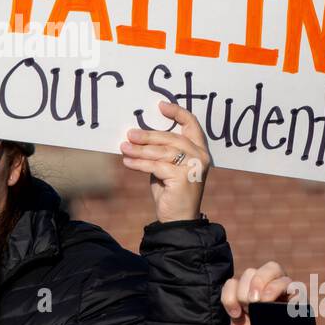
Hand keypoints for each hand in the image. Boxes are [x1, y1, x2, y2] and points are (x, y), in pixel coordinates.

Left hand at [121, 101, 211, 222]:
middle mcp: (200, 156)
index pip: (192, 124)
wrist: (178, 219)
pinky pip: (156, 166)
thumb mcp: (166, 166)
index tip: (160, 105)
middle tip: (130, 133)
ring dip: (140, 150)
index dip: (177, 112)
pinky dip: (139, 164)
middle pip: (171, 137)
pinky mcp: (183, 178)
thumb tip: (137, 136)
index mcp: (199, 149)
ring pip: (162, 152)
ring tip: (124, 147)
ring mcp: (193, 167)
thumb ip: (161, 151)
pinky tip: (127, 162)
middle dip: (148, 135)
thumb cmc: (171, 191)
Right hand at [220, 262, 298, 324]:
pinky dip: (229, 296)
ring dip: (244, 290)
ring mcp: (256, 291)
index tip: (266, 302)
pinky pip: (231, 283)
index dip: (277, 287)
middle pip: (271, 268)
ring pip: (250, 273)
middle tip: (253, 301)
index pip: (289, 282)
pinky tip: (234, 314)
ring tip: (245, 310)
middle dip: (260, 281)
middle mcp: (276, 291)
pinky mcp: (238, 295)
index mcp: (293, 302)